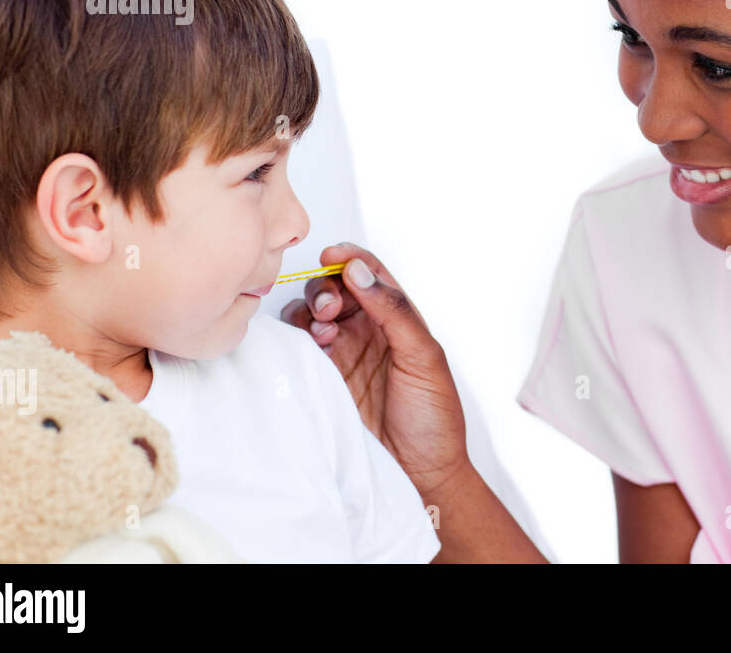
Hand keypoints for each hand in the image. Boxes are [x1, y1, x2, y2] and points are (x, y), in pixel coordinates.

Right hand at [280, 243, 468, 497]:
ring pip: (312, 314)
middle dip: (326, 288)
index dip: (351, 258)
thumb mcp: (424, 357)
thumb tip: (360, 271)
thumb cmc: (434, 418)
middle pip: (335, 289)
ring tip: (324, 330)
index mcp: (398, 320)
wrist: (421, 474)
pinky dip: (297, 337)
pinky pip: (299, 347)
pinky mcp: (322, 380)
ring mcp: (343, 355)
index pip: (370, 274)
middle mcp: (368, 332)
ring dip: (311, 311)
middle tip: (331, 309)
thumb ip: (394, 311)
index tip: (333, 256)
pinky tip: (312, 345)